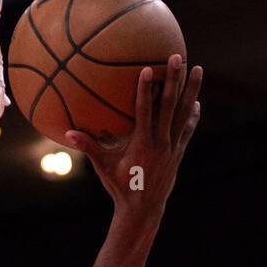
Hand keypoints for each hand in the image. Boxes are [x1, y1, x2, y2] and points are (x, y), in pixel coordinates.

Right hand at [65, 56, 201, 219]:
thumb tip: (68, 133)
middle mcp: (161, 142)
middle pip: (169, 105)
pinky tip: (196, 102)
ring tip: (198, 68)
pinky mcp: (178, 153)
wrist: (143, 209)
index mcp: (142, 143)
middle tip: (177, 57)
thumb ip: (88, 148)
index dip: (146, 90)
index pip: (144, 111)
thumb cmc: (120, 187)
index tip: (148, 70)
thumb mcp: (103, 167)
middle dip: (174, 80)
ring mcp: (172, 146)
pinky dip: (192, 115)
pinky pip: (188, 129)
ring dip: (191, 90)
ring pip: (184, 112)